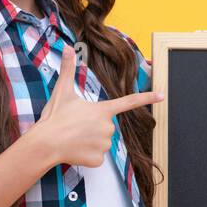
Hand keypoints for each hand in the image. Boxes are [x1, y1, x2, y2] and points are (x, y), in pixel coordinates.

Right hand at [30, 46, 163, 167]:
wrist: (44, 143)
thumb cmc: (54, 117)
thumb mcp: (62, 91)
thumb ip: (68, 69)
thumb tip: (66, 47)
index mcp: (102, 110)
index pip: (129, 101)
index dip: (147, 98)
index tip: (162, 95)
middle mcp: (108, 126)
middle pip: (107, 126)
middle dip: (94, 127)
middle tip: (76, 126)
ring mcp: (105, 144)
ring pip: (102, 142)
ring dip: (90, 141)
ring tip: (73, 138)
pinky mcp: (99, 160)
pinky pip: (96, 156)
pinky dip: (87, 155)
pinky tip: (75, 150)